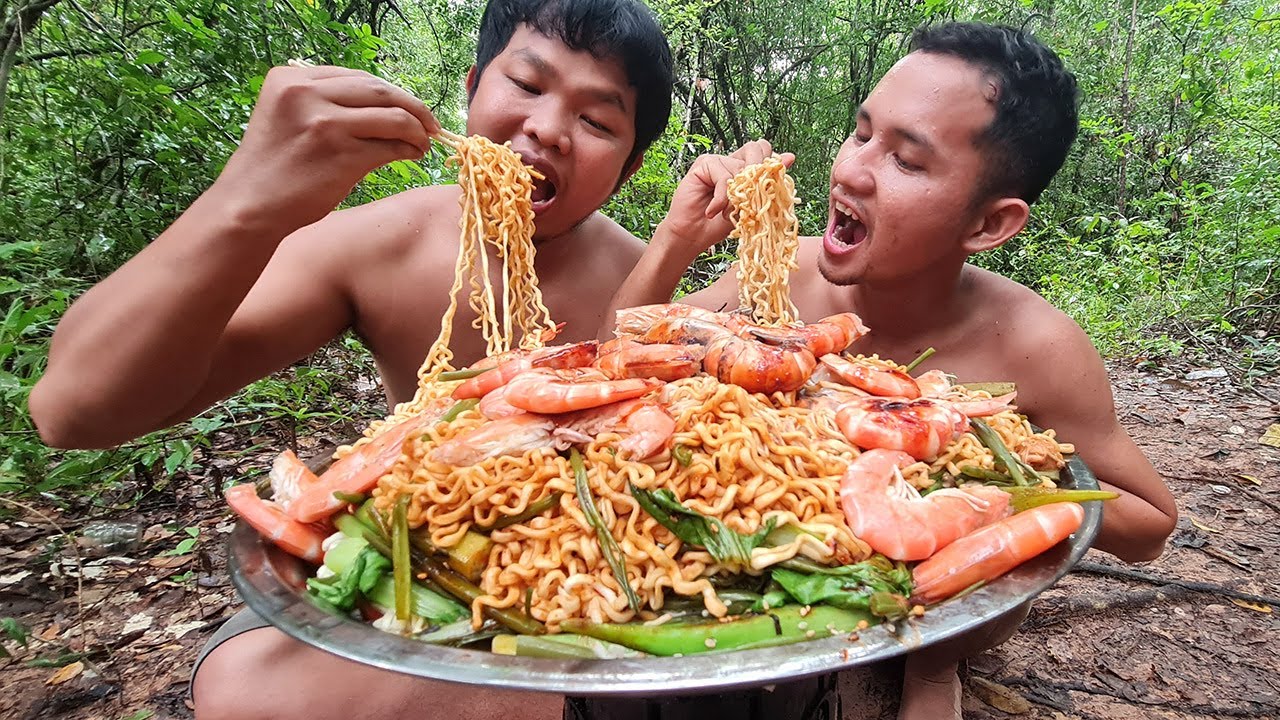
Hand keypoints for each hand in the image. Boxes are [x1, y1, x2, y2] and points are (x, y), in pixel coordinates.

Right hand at [213, 64, 440, 233]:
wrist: (249, 207)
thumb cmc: (273, 170)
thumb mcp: (286, 118)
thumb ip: (321, 102)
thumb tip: (383, 106)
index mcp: (290, 78)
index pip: (356, 77)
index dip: (389, 92)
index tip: (406, 106)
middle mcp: (305, 93)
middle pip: (380, 89)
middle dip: (412, 106)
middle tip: (430, 123)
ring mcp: (324, 121)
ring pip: (392, 115)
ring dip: (417, 129)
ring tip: (423, 143)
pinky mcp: (341, 152)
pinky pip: (390, 145)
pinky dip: (408, 149)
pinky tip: (412, 156)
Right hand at [656, 139, 795, 261]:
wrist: (693, 236)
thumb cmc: (719, 224)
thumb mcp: (751, 206)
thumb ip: (769, 181)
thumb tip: (791, 156)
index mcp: (745, 169)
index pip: (765, 151)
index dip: (770, 164)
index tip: (768, 186)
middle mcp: (732, 161)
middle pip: (755, 149)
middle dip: (756, 174)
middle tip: (747, 199)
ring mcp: (717, 161)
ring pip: (740, 167)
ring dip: (735, 197)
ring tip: (725, 213)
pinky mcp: (703, 164)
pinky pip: (723, 176)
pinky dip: (721, 198)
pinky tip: (712, 211)